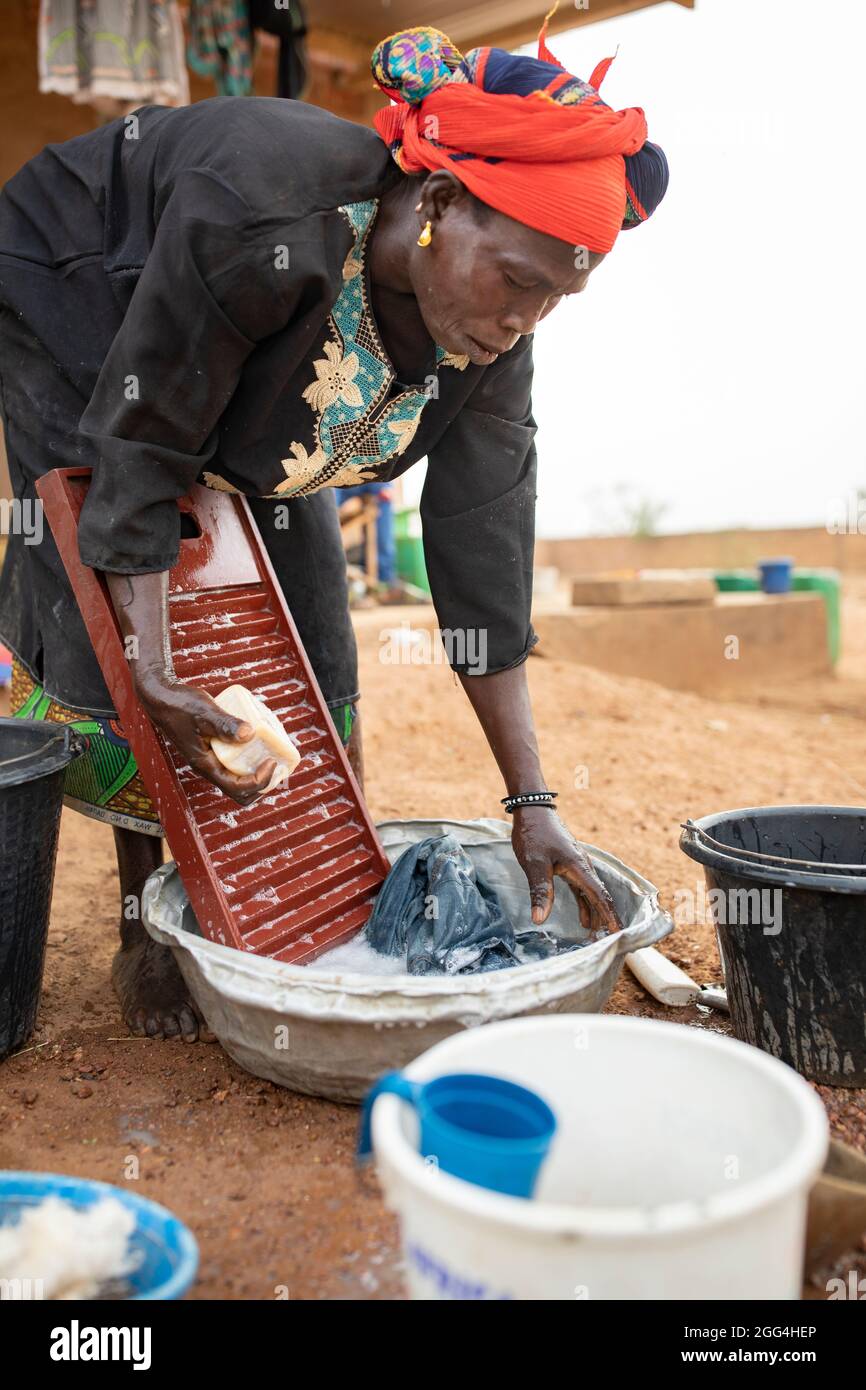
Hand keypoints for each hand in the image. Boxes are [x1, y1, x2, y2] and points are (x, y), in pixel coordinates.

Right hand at [134, 670, 276, 805]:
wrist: (160, 697)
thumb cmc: (179, 705)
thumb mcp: (203, 713)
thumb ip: (224, 724)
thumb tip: (249, 734)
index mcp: (205, 765)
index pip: (237, 789)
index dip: (259, 781)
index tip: (271, 762)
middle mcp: (209, 766)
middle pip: (240, 791)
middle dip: (262, 783)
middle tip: (277, 764)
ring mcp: (211, 758)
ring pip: (238, 777)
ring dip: (257, 772)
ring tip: (272, 754)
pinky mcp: (212, 748)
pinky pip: (234, 761)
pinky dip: (249, 756)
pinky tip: (257, 738)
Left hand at [511, 806, 620, 934]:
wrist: (533, 809)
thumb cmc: (533, 834)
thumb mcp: (534, 864)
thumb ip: (540, 891)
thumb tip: (540, 919)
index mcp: (579, 866)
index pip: (599, 895)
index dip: (609, 916)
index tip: (618, 933)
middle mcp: (583, 866)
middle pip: (600, 896)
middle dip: (606, 918)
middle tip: (610, 940)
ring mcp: (578, 864)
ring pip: (592, 893)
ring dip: (595, 912)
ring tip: (597, 934)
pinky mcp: (570, 864)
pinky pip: (583, 888)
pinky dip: (585, 903)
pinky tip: (584, 918)